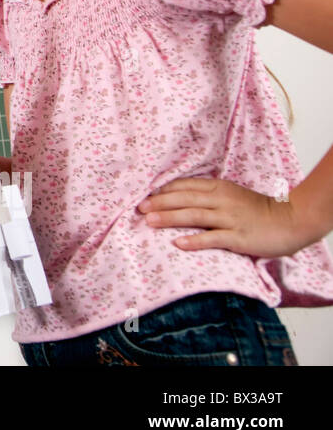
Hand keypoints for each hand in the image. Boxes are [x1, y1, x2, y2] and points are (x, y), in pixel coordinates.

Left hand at [139, 177, 320, 257]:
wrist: (291, 220)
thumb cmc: (258, 210)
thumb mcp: (231, 195)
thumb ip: (209, 195)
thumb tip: (179, 198)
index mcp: (219, 187)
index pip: (185, 185)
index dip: (163, 190)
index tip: (144, 195)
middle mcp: (222, 200)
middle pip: (185, 198)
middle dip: (159, 202)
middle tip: (138, 207)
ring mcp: (230, 218)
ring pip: (194, 215)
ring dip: (169, 218)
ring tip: (149, 221)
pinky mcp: (239, 237)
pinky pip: (213, 238)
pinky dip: (195, 240)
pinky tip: (178, 243)